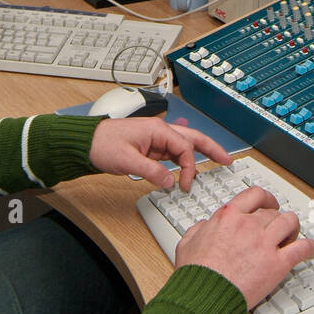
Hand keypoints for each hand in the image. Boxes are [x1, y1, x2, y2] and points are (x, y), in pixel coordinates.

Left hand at [88, 117, 230, 190]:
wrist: (86, 143)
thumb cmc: (103, 144)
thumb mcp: (127, 161)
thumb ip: (151, 171)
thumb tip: (169, 181)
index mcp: (157, 129)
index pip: (185, 148)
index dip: (190, 167)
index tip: (185, 184)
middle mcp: (160, 131)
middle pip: (193, 139)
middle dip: (212, 148)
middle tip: (227, 159)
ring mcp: (155, 139)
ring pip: (184, 145)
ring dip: (199, 155)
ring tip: (215, 162)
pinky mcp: (150, 147)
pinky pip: (172, 153)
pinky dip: (183, 160)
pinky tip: (187, 168)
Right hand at [174, 186, 313, 309]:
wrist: (204, 297)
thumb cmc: (195, 274)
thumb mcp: (187, 243)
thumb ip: (199, 230)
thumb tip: (205, 226)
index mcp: (228, 217)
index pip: (255, 195)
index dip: (266, 199)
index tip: (269, 204)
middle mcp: (249, 226)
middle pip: (274, 212)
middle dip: (277, 219)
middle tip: (278, 228)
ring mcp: (265, 243)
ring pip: (290, 223)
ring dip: (293, 229)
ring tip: (292, 236)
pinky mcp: (277, 264)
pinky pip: (302, 248)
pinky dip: (310, 247)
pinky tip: (310, 250)